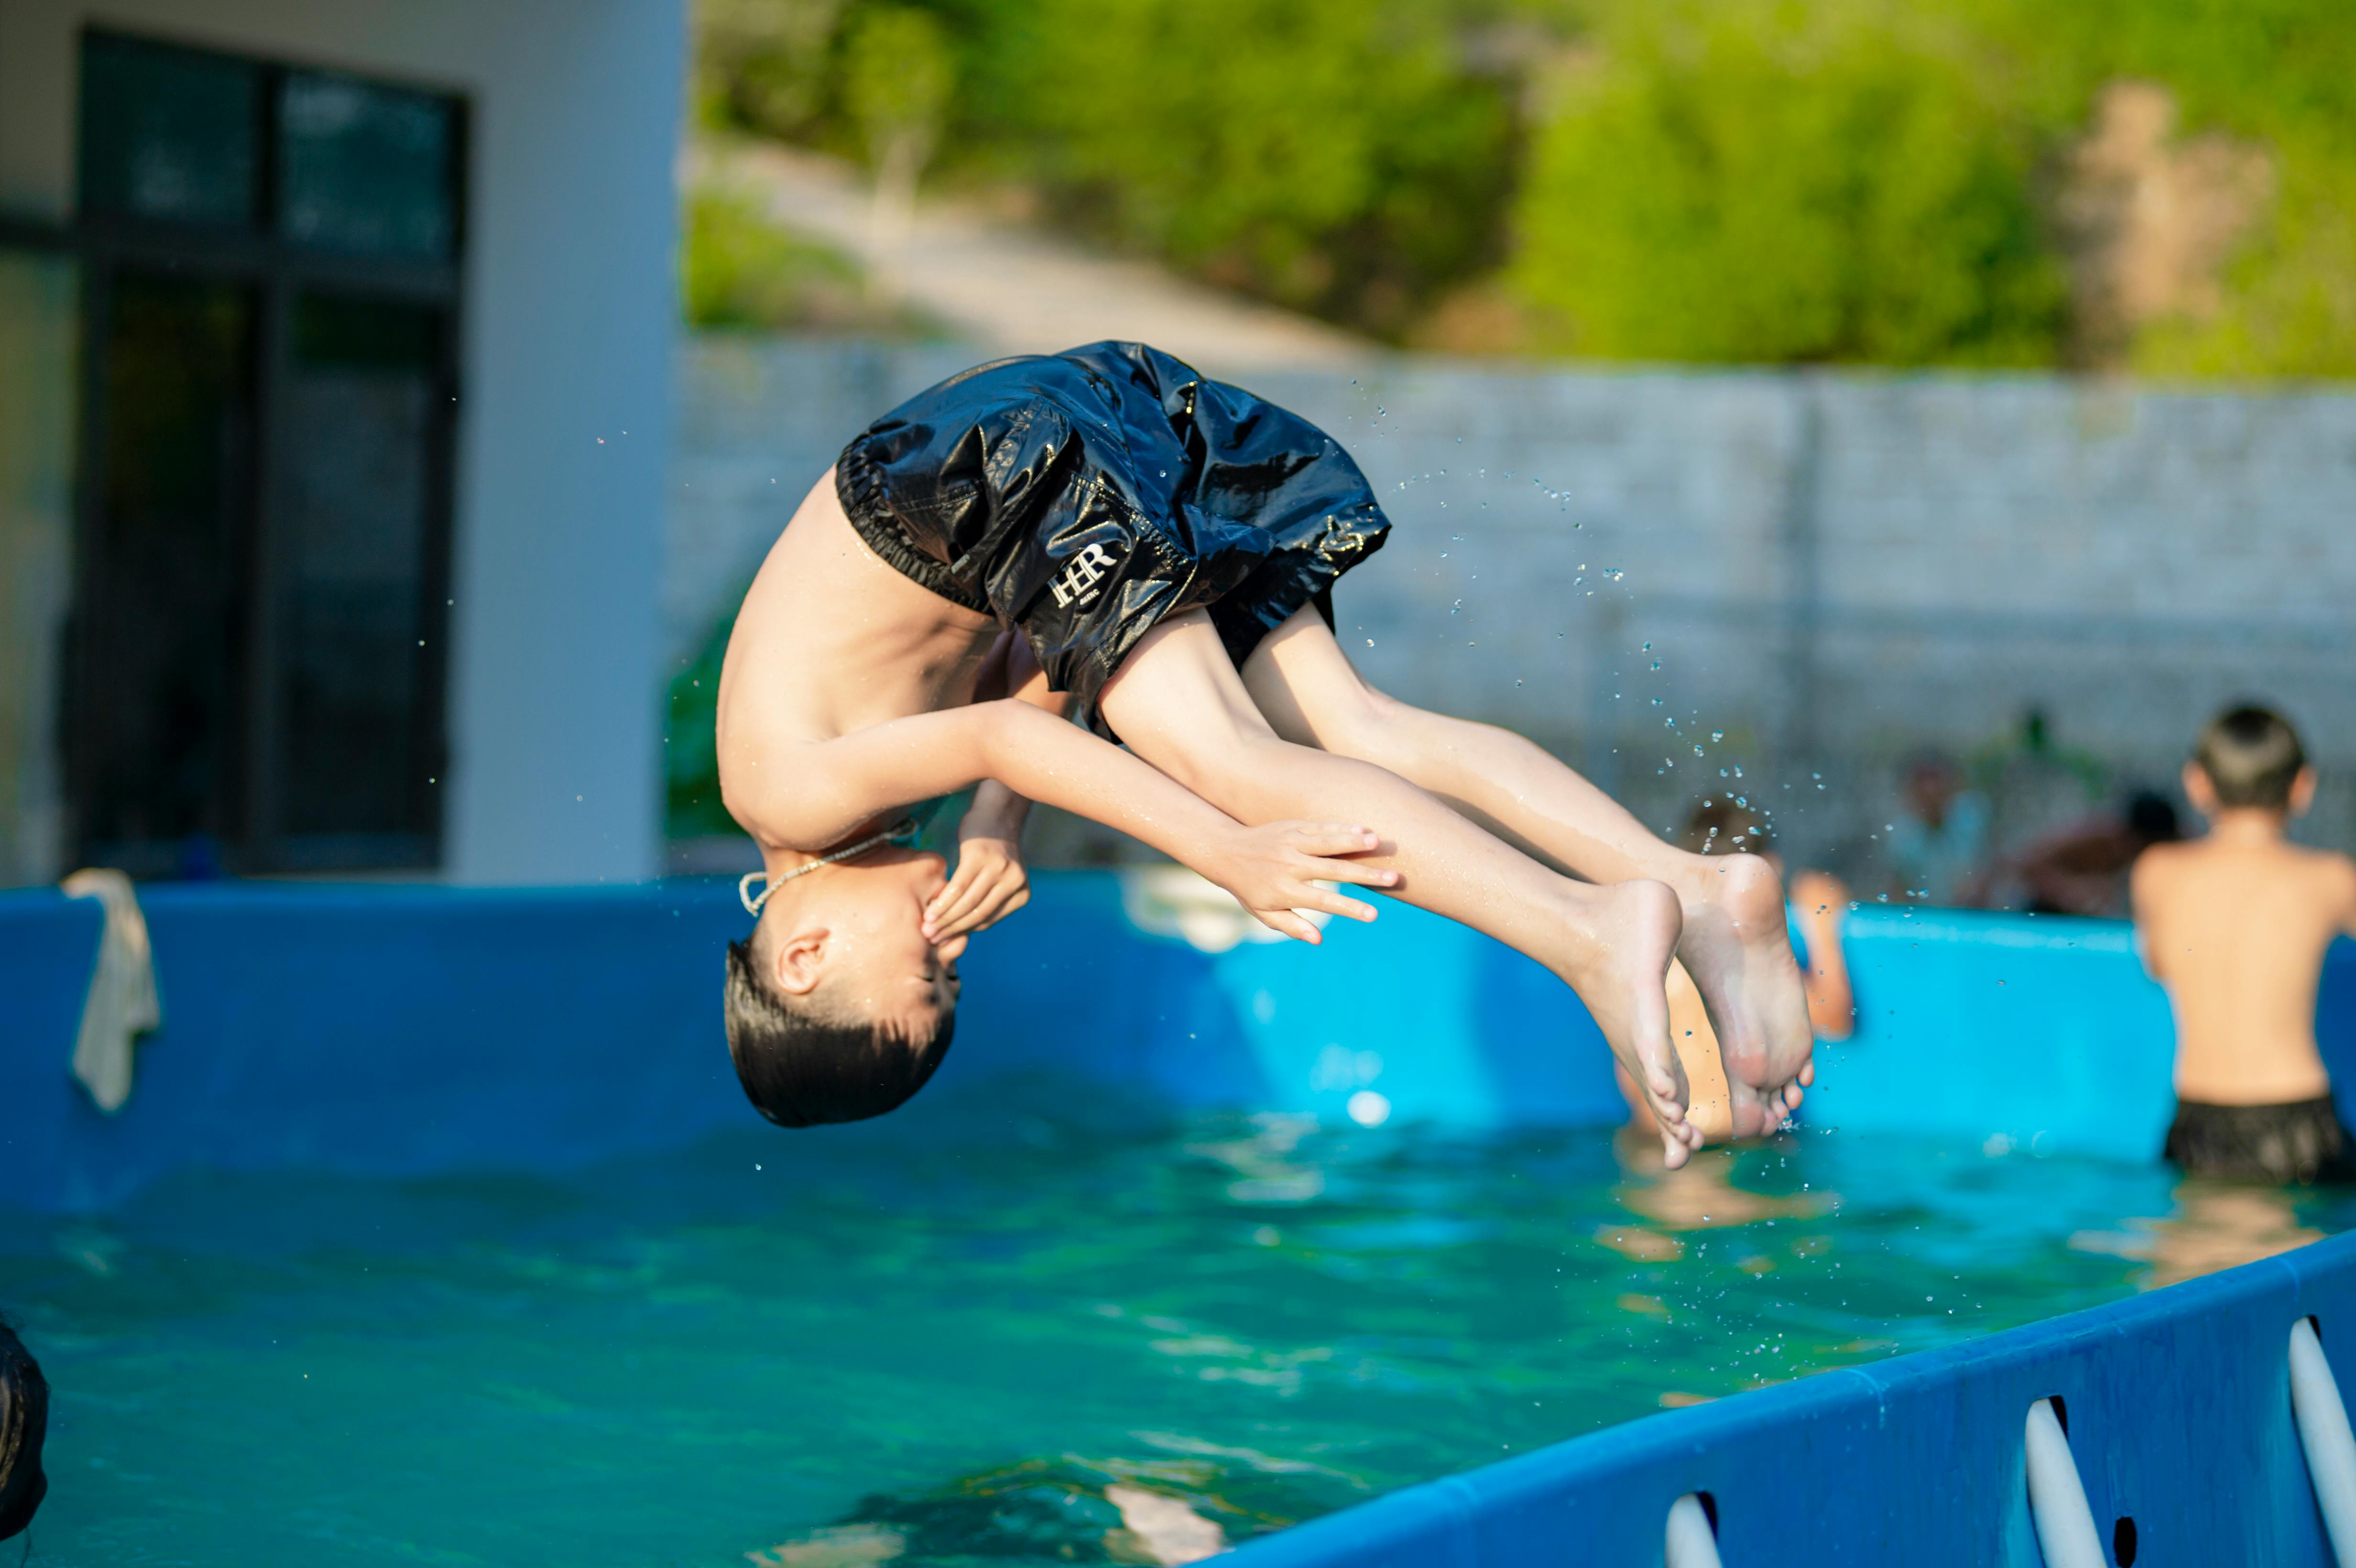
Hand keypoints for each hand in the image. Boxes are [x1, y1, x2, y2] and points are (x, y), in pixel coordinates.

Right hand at [923, 834, 1030, 942]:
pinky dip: (943, 902)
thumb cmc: (991, 849)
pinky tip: (931, 911)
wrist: (995, 813)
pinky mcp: (980, 858)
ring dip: (945, 919)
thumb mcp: (997, 877)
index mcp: (1021, 893)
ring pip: (968, 904)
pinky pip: (958, 887)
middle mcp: (1014, 882)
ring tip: (927, 929)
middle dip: (952, 930)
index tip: (944, 940)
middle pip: (978, 914)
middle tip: (930, 940)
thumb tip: (957, 931)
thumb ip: (985, 900)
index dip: (963, 932)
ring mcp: (998, 869)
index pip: (988, 920)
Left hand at [1198, 822, 1397, 943]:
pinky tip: (1362, 829)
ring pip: (1327, 843)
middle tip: (1393, 878)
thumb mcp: (1263, 913)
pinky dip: (1341, 828)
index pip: (1323, 902)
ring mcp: (1291, 843)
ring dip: (1354, 843)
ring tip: (1379, 843)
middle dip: (1364, 875)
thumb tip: (1318, 940)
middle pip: (1333, 871)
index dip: (1349, 909)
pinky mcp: (1291, 827)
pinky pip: (1320, 827)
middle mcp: (1290, 866)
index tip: (1373, 915)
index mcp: (1285, 891)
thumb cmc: (1249, 888)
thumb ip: (1291, 925)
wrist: (1226, 851)